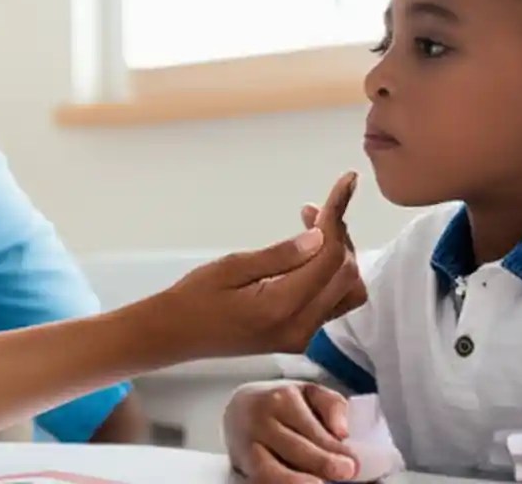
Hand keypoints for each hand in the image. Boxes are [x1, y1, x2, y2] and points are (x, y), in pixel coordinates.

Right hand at [151, 173, 364, 360]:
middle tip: (313, 210)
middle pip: (345, 275)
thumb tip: (320, 236)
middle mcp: (301, 327)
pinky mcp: (299, 336)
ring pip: (346, 292)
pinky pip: (331, 302)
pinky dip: (330, 275)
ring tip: (312, 230)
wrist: (174, 335)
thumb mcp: (231, 267)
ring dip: (339, 257)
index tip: (343, 185)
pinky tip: (308, 254)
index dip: (337, 220)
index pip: (329, 259)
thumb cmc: (194, 298)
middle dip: (338, 236)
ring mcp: (302, 336)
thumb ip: (279, 255)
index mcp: (282, 307)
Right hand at [225, 381, 357, 482]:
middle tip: (345, 472)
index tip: (353, 463)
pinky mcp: (243, 465)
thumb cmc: (282, 403)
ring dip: (295, 480)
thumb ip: (332, 406)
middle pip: (294, 448)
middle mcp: (262, 420)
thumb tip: (343, 431)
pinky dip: (279, 483)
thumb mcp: (309, 394)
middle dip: (322, 463)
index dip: (334, 447)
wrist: (240, 409)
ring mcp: (248, 445)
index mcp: (282, 399)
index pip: (311, 427)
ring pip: (269, 470)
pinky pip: (260, 479)